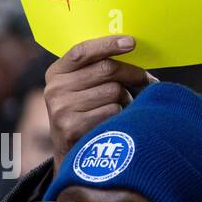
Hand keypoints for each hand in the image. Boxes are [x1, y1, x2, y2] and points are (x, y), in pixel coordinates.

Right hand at [44, 35, 156, 165]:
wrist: (71, 159)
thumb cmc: (86, 116)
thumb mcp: (80, 90)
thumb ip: (97, 69)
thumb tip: (133, 50)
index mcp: (55, 73)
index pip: (83, 51)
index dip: (108, 44)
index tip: (131, 42)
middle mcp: (54, 89)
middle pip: (106, 69)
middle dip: (132, 74)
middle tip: (147, 81)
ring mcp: (60, 109)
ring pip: (113, 91)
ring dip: (126, 99)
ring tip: (122, 108)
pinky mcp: (71, 128)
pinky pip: (112, 111)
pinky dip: (120, 116)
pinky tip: (115, 123)